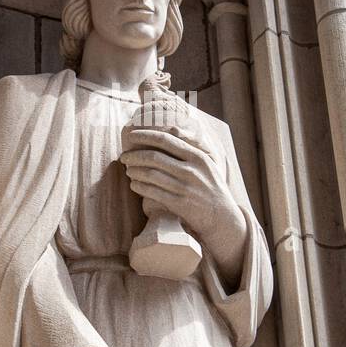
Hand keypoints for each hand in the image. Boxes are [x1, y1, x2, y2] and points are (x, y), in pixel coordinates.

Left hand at [120, 126, 246, 285]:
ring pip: (151, 174)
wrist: (221, 216)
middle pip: (154, 157)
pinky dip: (139, 187)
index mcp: (197, 156)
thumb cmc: (211, 186)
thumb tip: (169, 130)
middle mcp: (191, 170)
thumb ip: (190, 147)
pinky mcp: (179, 203)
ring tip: (128, 170)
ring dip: (134, 171)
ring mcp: (184, 187)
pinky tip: (134, 185)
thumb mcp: (207, 163)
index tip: (132, 135)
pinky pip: (152, 192)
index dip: (145, 136)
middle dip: (134, 155)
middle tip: (124, 156)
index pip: (166, 140)